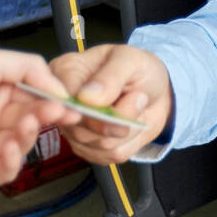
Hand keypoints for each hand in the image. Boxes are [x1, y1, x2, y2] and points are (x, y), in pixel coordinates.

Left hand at [0, 47, 77, 193]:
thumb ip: (28, 67)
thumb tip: (58, 85)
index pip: (34, 96)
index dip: (53, 100)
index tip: (71, 102)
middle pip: (32, 120)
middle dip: (45, 116)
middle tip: (58, 113)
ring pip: (22, 146)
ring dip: (28, 136)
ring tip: (23, 126)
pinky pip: (4, 171)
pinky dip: (12, 162)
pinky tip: (9, 149)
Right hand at [50, 44, 172, 163]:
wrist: (156, 93)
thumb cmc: (138, 70)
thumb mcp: (130, 60)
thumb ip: (110, 76)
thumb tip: (86, 97)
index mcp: (64, 73)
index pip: (59, 99)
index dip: (79, 109)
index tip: (102, 107)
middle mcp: (64, 104)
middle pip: (80, 127)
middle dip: (118, 117)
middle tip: (138, 97)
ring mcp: (74, 129)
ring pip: (99, 144)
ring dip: (128, 128)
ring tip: (135, 105)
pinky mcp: (89, 149)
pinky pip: (111, 155)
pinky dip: (131, 141)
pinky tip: (131, 124)